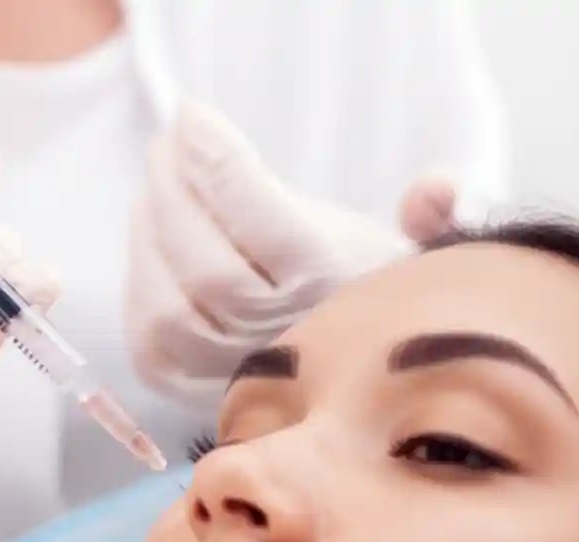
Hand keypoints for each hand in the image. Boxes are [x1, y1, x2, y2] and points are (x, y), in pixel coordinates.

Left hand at [127, 102, 434, 406]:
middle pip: (203, 262)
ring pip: (166, 305)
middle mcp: (278, 333)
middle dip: (173, 192)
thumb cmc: (361, 286)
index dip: (218, 161)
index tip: (190, 113)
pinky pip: (146, 336)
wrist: (351, 375)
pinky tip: (151, 241)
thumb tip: (438, 187)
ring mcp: (228, 371)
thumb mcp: (412, 248)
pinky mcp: (187, 390)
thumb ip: (433, 218)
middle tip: (165, 147)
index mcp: (330, 284)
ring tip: (156, 188)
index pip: (262, 219)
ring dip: (149, 236)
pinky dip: (140, 282)